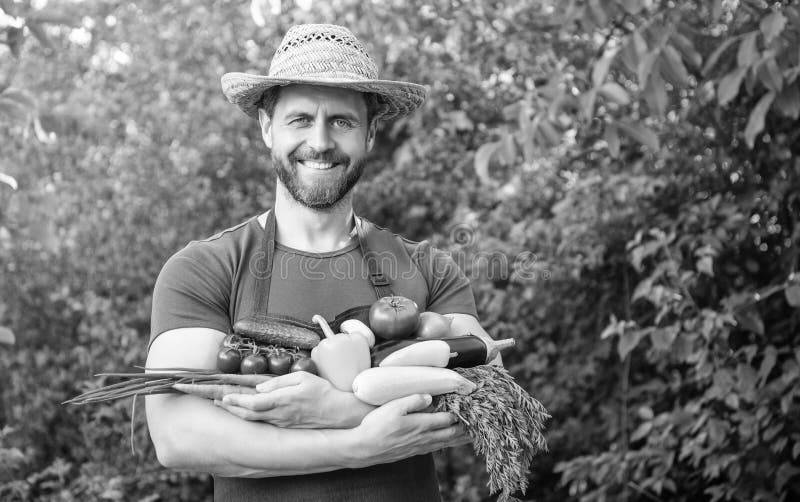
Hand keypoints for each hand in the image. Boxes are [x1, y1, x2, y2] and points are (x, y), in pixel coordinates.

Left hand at [216, 371, 373, 428]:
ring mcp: (282, 423)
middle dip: (230, 408)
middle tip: (215, 402)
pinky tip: (245, 413)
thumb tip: (260, 387)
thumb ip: (279, 382)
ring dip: (237, 414)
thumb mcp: (303, 378)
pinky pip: (263, 423)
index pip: (253, 403)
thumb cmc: (322, 391)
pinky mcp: (286, 427)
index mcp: (283, 400)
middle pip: (248, 415)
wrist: (338, 413)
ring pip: (254, 421)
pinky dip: (250, 418)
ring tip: (225, 406)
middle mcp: (279, 414)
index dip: (236, 401)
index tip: (223, 397)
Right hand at [349, 393, 469, 467]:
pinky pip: (438, 447)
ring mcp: (420, 446)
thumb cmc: (376, 426)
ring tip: (474, 435)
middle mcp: (424, 438)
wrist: (364, 448)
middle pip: (452, 433)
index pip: (449, 418)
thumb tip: (430, 395)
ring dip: (461, 438)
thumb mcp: (392, 407)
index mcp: (421, 425)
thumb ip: (412, 400)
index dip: (463, 412)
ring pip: (447, 442)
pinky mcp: (414, 451)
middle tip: (483, 422)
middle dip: (468, 428)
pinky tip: (450, 441)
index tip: (474, 405)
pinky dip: (449, 444)